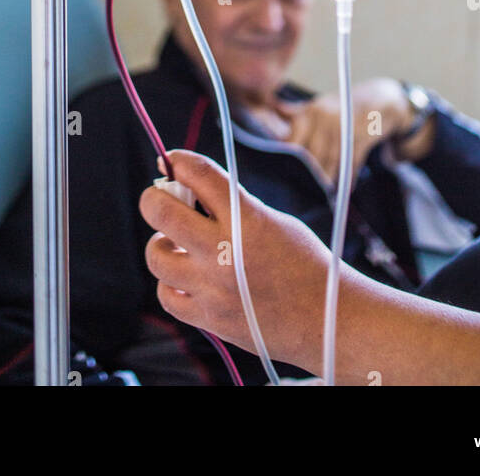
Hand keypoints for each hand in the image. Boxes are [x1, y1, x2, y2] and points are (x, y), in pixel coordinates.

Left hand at [139, 149, 329, 367]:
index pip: (198, 174)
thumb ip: (231, 205)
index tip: (172, 159)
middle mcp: (224, 251)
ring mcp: (213, 288)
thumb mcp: (271, 219)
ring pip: (156, 255)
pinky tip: (185, 275)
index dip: (177, 160)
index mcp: (245, 218)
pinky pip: (166, 295)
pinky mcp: (209, 319)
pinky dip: (170, 281)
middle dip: (153, 197)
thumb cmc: (303, 263)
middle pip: (161, 212)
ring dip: (161, 242)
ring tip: (176, 242)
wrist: (326, 319)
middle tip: (159, 198)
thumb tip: (189, 189)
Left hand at [278, 78, 414, 185]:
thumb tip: (271, 111)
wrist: (376, 101)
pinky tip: (346, 189)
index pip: (295, 141)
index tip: (289, 175)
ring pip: (331, 160)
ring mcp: (344, 126)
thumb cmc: (340, 109)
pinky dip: (349, 178)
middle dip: (311, 174)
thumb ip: (294, 114)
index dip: (292, 161)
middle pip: (313, 154)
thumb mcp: (316, 107)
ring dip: (329, 179)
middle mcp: (325, 116)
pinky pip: (352, 162)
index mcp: (311, 111)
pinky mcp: (362, 136)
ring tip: (325, 193)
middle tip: (308, 190)